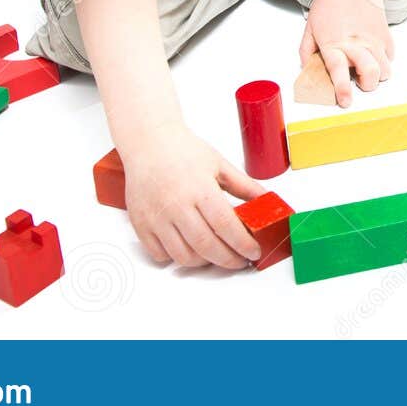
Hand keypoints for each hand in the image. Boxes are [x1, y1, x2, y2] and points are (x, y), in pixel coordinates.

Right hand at [119, 124, 265, 268]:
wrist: (149, 143)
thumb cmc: (183, 151)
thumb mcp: (219, 164)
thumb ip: (244, 186)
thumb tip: (266, 200)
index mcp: (199, 188)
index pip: (225, 225)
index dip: (242, 243)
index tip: (254, 252)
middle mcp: (176, 205)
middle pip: (206, 246)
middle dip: (228, 259)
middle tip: (240, 260)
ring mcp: (156, 217)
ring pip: (183, 256)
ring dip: (204, 262)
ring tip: (217, 254)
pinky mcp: (141, 225)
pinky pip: (160, 255)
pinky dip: (177, 258)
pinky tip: (190, 248)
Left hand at [299, 0, 393, 107]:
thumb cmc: (330, 1)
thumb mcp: (310, 25)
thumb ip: (307, 51)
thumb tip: (307, 69)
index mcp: (334, 43)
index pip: (339, 71)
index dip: (342, 90)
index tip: (345, 101)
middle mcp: (356, 43)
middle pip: (371, 74)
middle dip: (367, 86)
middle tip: (359, 83)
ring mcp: (373, 39)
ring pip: (385, 69)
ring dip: (378, 75)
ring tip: (367, 68)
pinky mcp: (385, 34)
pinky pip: (390, 56)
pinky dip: (384, 60)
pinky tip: (373, 53)